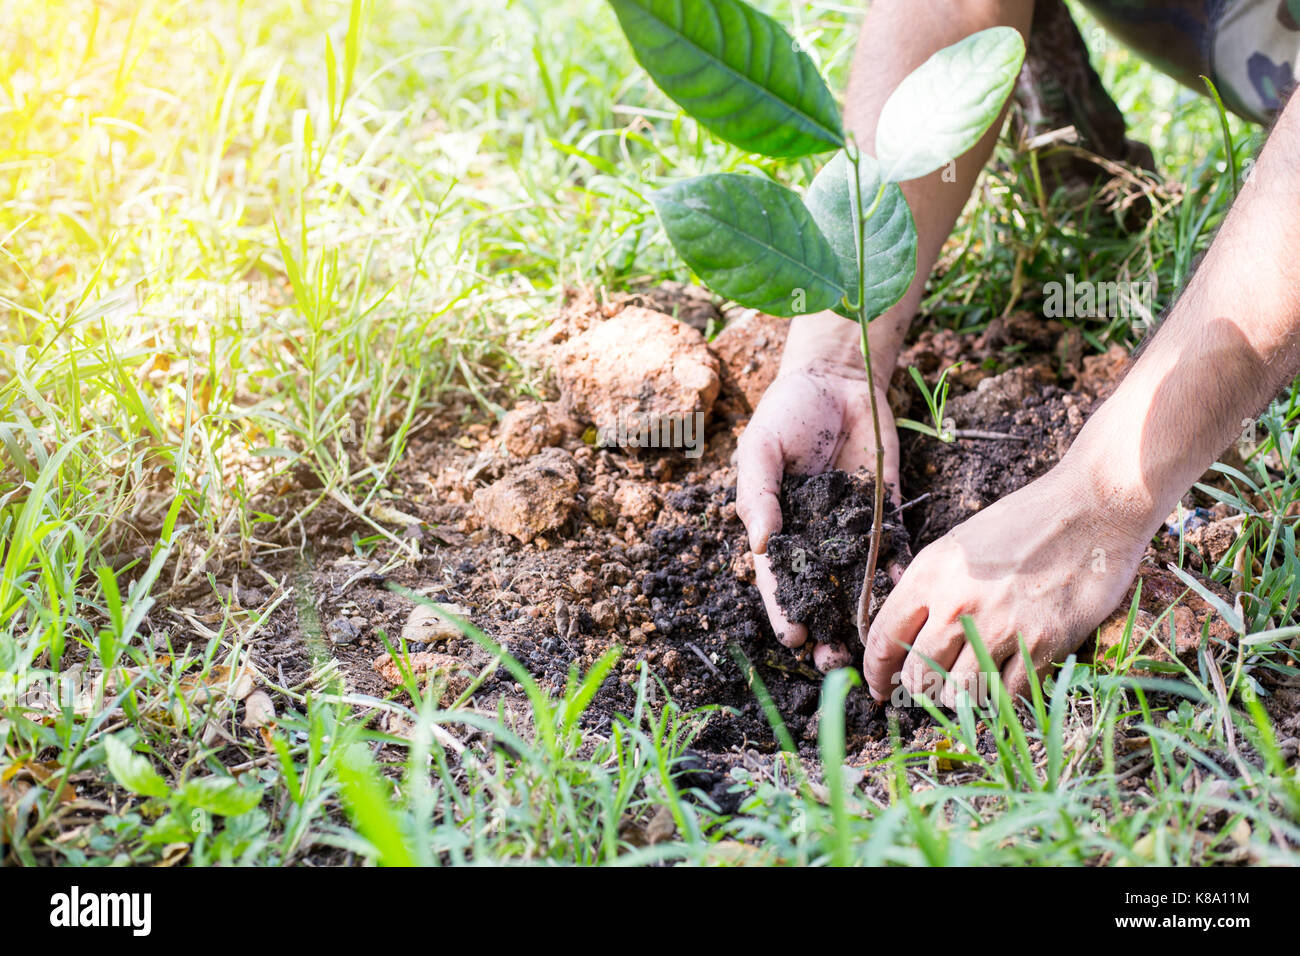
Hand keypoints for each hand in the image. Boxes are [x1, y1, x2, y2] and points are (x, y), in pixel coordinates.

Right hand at [737, 330, 900, 672]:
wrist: (838, 378)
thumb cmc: (787, 411)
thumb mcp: (760, 447)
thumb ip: (759, 493)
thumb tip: (761, 540)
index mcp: (779, 524)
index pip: (779, 578)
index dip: (785, 609)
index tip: (794, 638)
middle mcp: (814, 534)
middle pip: (819, 591)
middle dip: (826, 628)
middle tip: (835, 660)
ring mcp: (850, 524)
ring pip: (856, 579)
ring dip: (862, 613)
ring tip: (872, 645)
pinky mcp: (884, 509)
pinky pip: (892, 546)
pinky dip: (897, 569)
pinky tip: (903, 589)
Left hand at [861, 459, 1148, 706]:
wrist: (1093, 507)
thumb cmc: (1025, 522)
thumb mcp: (959, 545)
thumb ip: (929, 587)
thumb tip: (904, 629)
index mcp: (930, 574)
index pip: (884, 639)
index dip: (875, 671)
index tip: (877, 687)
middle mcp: (958, 604)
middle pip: (917, 676)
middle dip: (919, 688)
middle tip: (932, 687)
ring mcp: (1000, 627)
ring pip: (958, 695)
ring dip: (959, 698)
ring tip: (969, 686)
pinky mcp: (1042, 645)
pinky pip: (1006, 697)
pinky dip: (1001, 699)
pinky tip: (1004, 682)